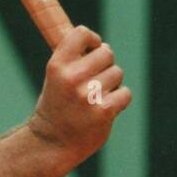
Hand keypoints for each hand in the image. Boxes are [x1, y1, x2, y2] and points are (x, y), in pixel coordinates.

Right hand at [28, 25, 132, 165]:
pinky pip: (125, 93)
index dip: (93, 40)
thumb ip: (74, 59)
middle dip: (105, 64)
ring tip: (96, 97)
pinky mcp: (103, 112)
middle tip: (95, 78)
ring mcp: (88, 96)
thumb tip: (99, 42)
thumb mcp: (55, 77)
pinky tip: (105, 108)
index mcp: (57, 65)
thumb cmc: (57, 105)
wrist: (52, 142)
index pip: (82, 34)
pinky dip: (119, 99)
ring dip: (112, 83)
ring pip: (117, 73)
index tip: (92, 49)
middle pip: (106, 53)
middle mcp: (71, 78)